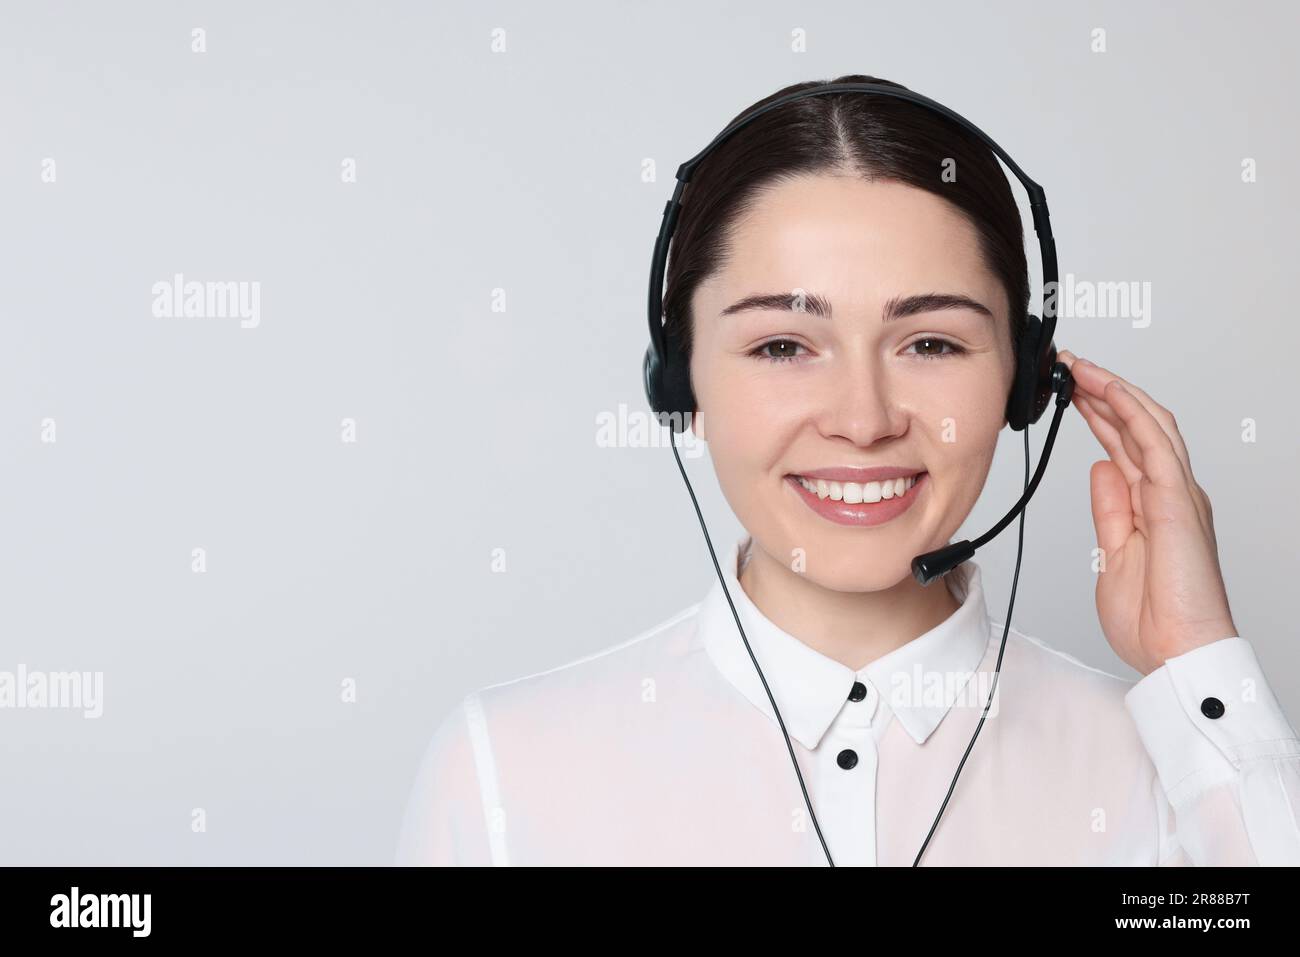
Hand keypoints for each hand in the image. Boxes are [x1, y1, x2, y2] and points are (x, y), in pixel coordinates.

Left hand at [1057, 351, 1237, 675]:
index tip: (1070, 393)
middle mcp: (1168, 493)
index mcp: (1152, 506)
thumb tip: (1101, 470)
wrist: (1178, 652)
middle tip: (1070, 367)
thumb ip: (1110, 509)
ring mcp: (1176, 494)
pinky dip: (1132, 413)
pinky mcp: (1177, 501)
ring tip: (1082, 367)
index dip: (1098, 415)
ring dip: (1114, 391)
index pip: (1123, 446)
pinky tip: (1109, 390)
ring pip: (1148, 424)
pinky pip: (1155, 445)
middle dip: (1103, 392)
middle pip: (1136, 426)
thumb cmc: (1154, 619)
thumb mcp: (1113, 554)